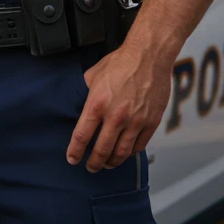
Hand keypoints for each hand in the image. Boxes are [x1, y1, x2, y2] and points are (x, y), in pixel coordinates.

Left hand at [67, 42, 172, 171]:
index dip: (75, 151)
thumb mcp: (93, 75)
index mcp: (97, 104)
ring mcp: (135, 121)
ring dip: (112, 162)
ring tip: (107, 164)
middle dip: (93, 163)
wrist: (149, 56)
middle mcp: (116, 116)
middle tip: (90, 167)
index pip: (82, 136)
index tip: (72, 159)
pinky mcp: (151, 122)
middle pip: (102, 150)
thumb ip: (85, 93)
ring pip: (121, 152)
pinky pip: (139, 145)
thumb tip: (78, 105)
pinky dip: (130, 153)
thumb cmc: (120, 62)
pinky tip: (124, 152)